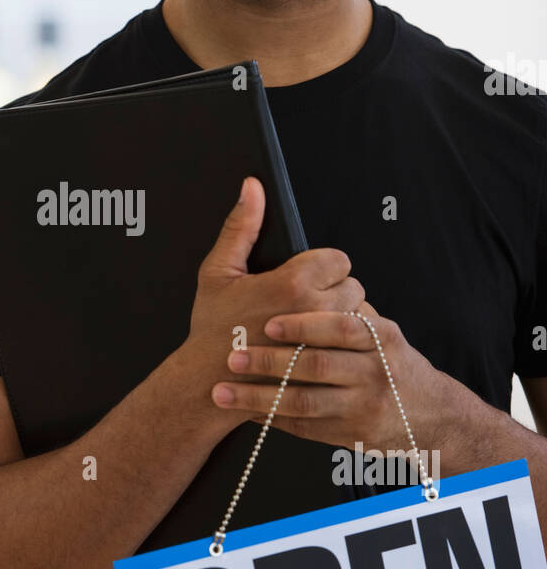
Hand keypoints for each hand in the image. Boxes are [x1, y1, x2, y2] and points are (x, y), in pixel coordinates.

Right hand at [183, 175, 364, 422]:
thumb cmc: (212, 326)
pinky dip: (342, 348)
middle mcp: (314, 310)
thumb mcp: (219, 271)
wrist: (210, 381)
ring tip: (315, 327)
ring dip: (343, 321)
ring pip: (358, 320)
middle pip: (355, 288)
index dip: (325, 267)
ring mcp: (323, 343)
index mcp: (292, 281)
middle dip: (336, 293)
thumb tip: (253, 186)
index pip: (339, 260)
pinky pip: (353, 351)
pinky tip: (320, 348)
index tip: (308, 277)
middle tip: (310, 303)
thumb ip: (242, 226)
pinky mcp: (327, 368)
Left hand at [210, 299, 444, 454]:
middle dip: (270, 362)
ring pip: (304, 402)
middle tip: (232, 357)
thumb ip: (348, 312)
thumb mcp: (382, 331)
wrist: (429, 414)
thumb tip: (308, 275)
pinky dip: (272, 418)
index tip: (268, 322)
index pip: (342, 326)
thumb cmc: (391, 363)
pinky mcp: (351, 435)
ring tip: (224, 392)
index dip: (304, 323)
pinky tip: (245, 410)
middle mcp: (374, 373)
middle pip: (318, 366)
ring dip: (260, 397)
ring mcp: (363, 408)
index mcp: (380, 338)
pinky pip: (305, 427)